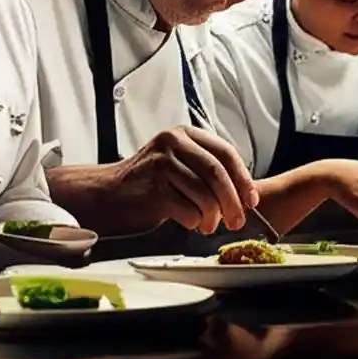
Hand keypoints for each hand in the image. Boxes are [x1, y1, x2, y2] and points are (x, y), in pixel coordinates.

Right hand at [113, 125, 258, 234]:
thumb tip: (243, 192)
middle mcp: (172, 143)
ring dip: (212, 217)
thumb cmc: (146, 183)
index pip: (225, 152)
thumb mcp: (175, 162)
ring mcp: (161, 165)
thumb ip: (204, 167)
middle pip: (218, 174)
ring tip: (207, 225)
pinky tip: (187, 222)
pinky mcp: (154, 190)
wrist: (107, 195)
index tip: (251, 200)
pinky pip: (189, 211)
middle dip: (233, 202)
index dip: (242, 179)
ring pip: (205, 196)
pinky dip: (193, 222)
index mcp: (182, 134)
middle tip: (237, 221)